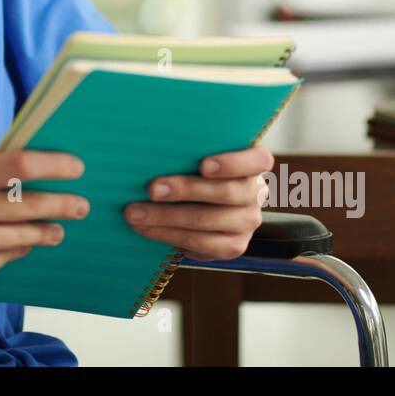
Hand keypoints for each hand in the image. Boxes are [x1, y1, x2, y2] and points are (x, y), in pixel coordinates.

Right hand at [0, 148, 90, 287]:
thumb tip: (41, 163)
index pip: (22, 165)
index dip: (55, 166)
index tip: (77, 168)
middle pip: (31, 205)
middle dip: (64, 205)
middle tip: (82, 205)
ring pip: (25, 237)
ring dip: (48, 231)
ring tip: (59, 228)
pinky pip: (8, 258)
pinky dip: (20, 249)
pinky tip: (26, 244)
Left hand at [124, 144, 273, 261]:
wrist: (192, 208)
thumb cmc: (189, 170)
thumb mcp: (193, 156)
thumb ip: (185, 152)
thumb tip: (148, 149)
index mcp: (252, 164)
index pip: (259, 160)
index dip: (233, 163)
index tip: (203, 165)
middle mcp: (255, 193)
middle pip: (226, 192)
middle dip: (184, 190)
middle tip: (152, 189)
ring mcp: (248, 222)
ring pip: (208, 220)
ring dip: (166, 217)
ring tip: (135, 213)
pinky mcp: (234, 246)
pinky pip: (201, 243)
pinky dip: (168, 235)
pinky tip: (146, 229)